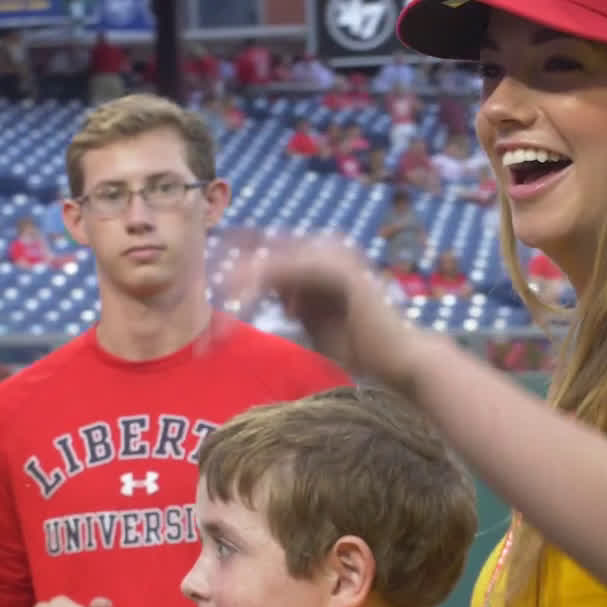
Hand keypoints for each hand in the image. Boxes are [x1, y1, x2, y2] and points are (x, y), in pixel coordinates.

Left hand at [226, 235, 431, 389]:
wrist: (398, 359)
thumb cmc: (361, 347)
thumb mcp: (316, 321)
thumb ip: (296, 304)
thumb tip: (277, 297)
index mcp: (319, 259)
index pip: (269, 252)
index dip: (238, 264)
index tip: (212, 288)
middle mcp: (324, 250)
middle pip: (265, 248)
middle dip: (232, 268)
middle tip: (207, 290)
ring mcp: (331, 255)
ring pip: (270, 259)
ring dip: (241, 280)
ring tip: (218, 301)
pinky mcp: (334, 269)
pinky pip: (286, 270)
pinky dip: (259, 285)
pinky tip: (239, 302)